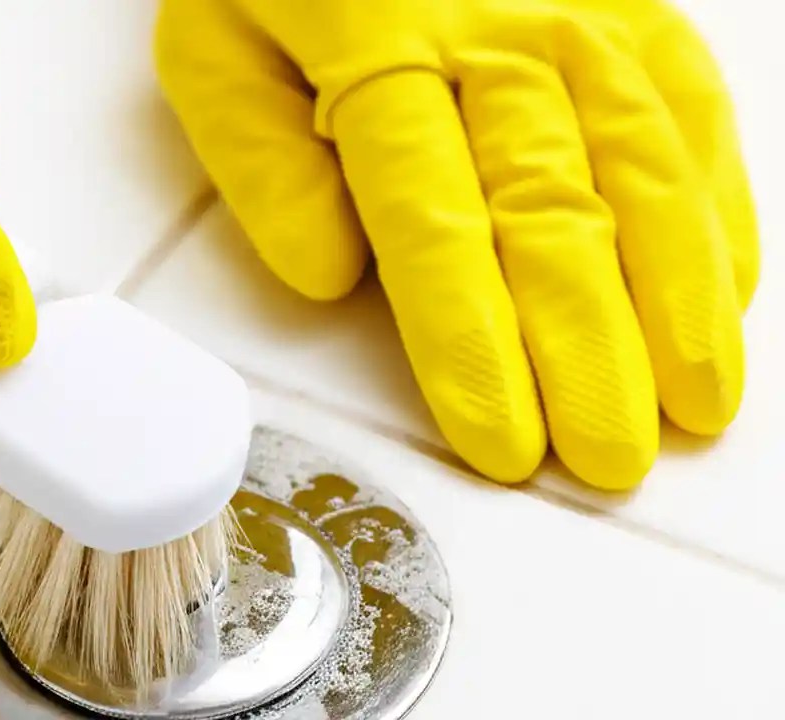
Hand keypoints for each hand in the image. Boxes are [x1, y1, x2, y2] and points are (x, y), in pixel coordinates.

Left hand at [156, 0, 758, 488]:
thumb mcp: (215, 51)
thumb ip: (261, 162)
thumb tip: (333, 274)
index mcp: (378, 56)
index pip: (435, 227)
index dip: (475, 344)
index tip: (501, 440)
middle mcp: (496, 38)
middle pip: (554, 215)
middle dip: (587, 352)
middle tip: (605, 460)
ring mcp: (582, 17)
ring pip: (646, 173)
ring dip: (677, 301)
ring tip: (693, 408)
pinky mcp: (636, 6)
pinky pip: (694, 112)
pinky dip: (718, 208)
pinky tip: (726, 293)